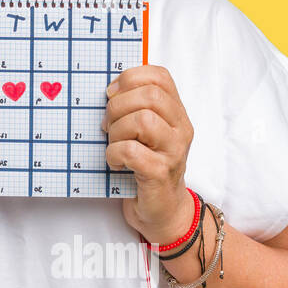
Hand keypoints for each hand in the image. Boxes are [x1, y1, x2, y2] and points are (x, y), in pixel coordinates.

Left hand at [101, 65, 196, 245]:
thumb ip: (133, 108)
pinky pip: (131, 151)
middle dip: (118, 106)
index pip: (160, 76)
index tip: (112, 95)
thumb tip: (107, 91)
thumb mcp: (143, 132)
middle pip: (150, 95)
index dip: (130, 78)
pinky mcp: (161, 173)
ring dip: (117, 131)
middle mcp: (180, 128)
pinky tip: (116, 163)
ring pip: (143, 120)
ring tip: (114, 145)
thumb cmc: (146, 167)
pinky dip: (115, 154)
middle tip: (108, 125)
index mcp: (175, 113)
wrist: (163, 211)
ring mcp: (173, 151)